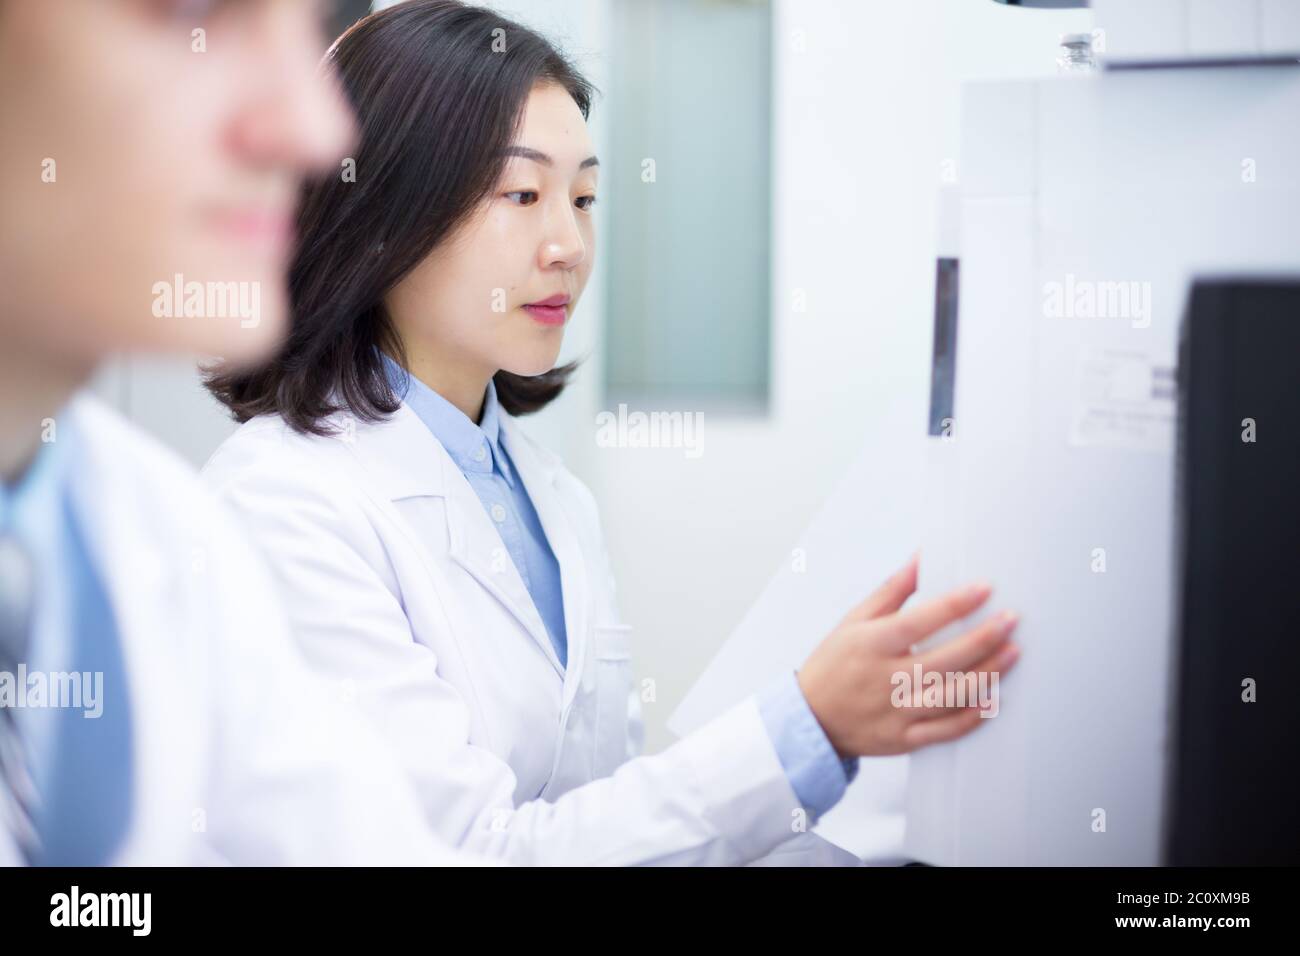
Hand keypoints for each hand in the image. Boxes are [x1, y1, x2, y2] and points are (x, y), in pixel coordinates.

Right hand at [797, 554, 1019, 756]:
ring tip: (1012, 653)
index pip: (918, 622)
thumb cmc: (833, 665)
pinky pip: (944, 730)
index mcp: (871, 645)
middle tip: (1011, 620)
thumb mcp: (853, 621)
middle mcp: (885, 679)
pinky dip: (971, 716)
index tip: (984, 588)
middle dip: (982, 638)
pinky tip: (993, 698)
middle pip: (944, 659)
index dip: (954, 604)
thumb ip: (891, 592)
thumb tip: (921, 559)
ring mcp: (895, 712)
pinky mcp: (903, 739)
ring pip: (950, 695)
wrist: (810, 720)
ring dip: (986, 674)